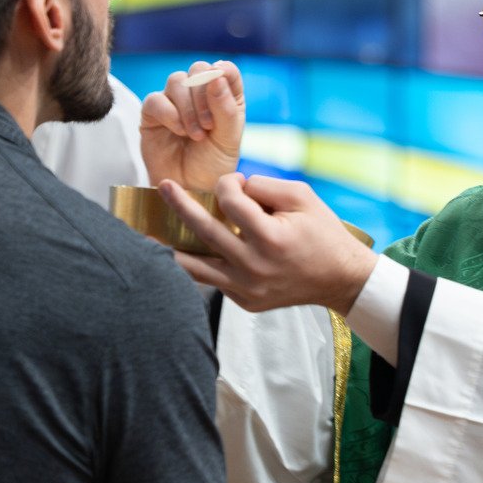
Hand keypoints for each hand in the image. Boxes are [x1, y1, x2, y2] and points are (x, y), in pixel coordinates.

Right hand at [140, 60, 244, 191]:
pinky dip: (170, 113)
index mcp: (223, 97)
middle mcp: (198, 95)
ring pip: (177, 81)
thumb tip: (216, 75)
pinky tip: (180, 132)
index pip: (225, 69)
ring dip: (188, 108)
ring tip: (195, 135)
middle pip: (199, 69)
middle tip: (209, 125)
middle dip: (204, 94)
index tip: (223, 90)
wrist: (189, 189)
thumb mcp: (228, 139)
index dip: (223, 73)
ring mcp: (174, 103)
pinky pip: (156, 99)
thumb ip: (226, 108)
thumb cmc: (212, 166)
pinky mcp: (153, 114)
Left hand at [161, 174, 378, 315]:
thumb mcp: (302, 197)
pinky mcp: (244, 302)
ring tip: (143, 236)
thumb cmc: (322, 233)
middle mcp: (255, 266)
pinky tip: (178, 253)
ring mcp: (247, 289)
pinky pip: (211, 282)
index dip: (228, 183)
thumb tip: (232, 187)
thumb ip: (264, 186)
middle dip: (180, 205)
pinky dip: (195, 266)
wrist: (340, 279)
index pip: (232, 202)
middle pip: (204, 231)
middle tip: (162, 187)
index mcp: (272, 238)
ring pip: (195, 267)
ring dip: (169, 248)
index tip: (234, 181)